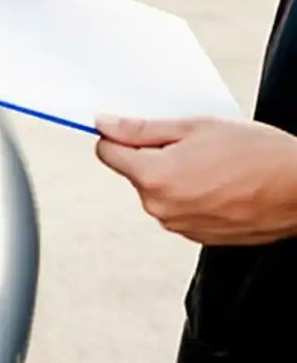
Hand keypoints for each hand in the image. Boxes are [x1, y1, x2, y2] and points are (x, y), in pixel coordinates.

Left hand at [95, 115, 296, 244]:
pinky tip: (221, 184)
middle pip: (135, 173)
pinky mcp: (198, 236)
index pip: (107, 153)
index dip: (119, 136)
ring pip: (158, 192)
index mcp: (154, 177)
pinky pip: (180, 209)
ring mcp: (179, 225)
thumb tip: (105, 125)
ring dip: (174, 177)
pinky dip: (192, 196)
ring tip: (214, 165)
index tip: (131, 128)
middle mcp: (160, 207)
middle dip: (153, 156)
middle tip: (192, 144)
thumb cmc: (258, 154)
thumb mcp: (196, 127)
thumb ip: (142, 129)